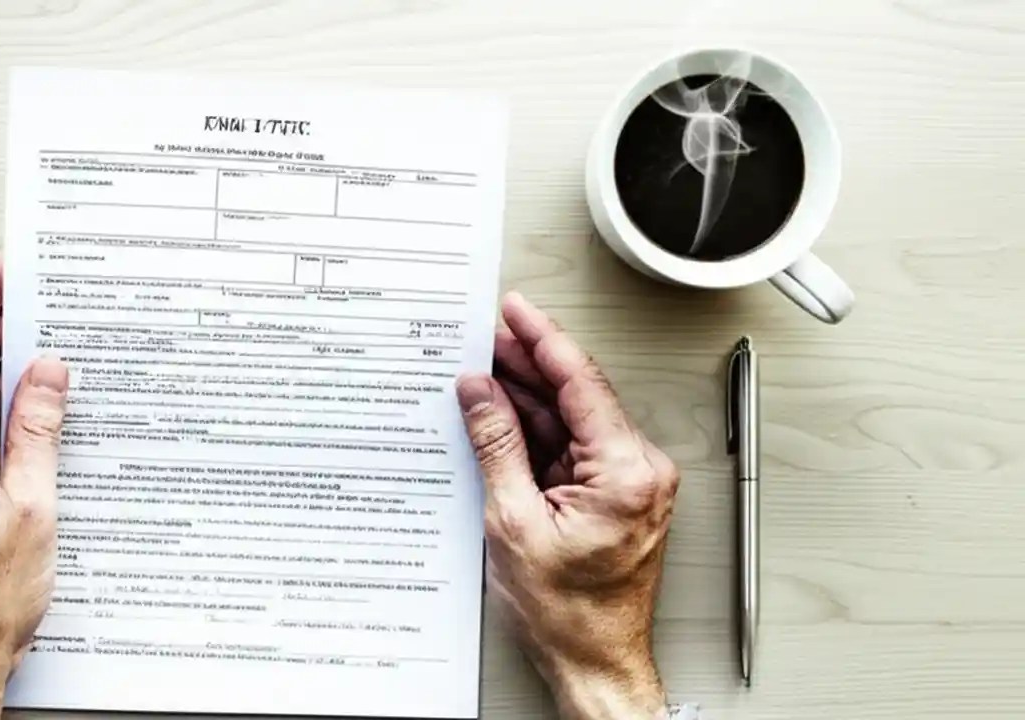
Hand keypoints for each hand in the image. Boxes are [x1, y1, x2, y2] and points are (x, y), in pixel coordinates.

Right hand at [456, 293, 679, 719]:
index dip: (543, 340)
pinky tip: (501, 415)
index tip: (516, 311)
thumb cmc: (568, 613)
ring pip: (572, 420)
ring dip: (528, 397)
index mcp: (627, 473)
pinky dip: (537, 431)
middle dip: (528, 365)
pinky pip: (572, 447)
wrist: (593, 661)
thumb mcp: (514, 522)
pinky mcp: (614, 494)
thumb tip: (480, 393)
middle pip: (578, 396)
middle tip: (484, 338)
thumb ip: (497, 446)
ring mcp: (629, 482)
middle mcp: (639, 471)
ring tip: (482, 372)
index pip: (581, 384)